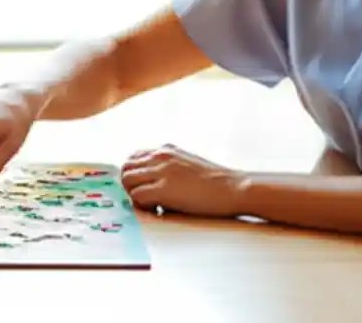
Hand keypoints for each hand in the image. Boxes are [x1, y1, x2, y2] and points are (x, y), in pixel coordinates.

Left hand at [120, 144, 245, 216]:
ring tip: (152, 206)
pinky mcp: (164, 189)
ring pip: (127, 181)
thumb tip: (152, 183)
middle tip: (145, 199)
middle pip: (126, 168)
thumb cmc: (217, 183)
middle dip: (130, 186)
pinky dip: (142, 207)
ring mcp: (162, 171)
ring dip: (134, 195)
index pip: (134, 158)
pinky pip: (137, 197)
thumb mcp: (188, 165)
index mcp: (166, 150)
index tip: (143, 188)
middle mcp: (161, 156)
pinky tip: (158, 211)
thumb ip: (169, 167)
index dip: (135, 175)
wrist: (235, 188)